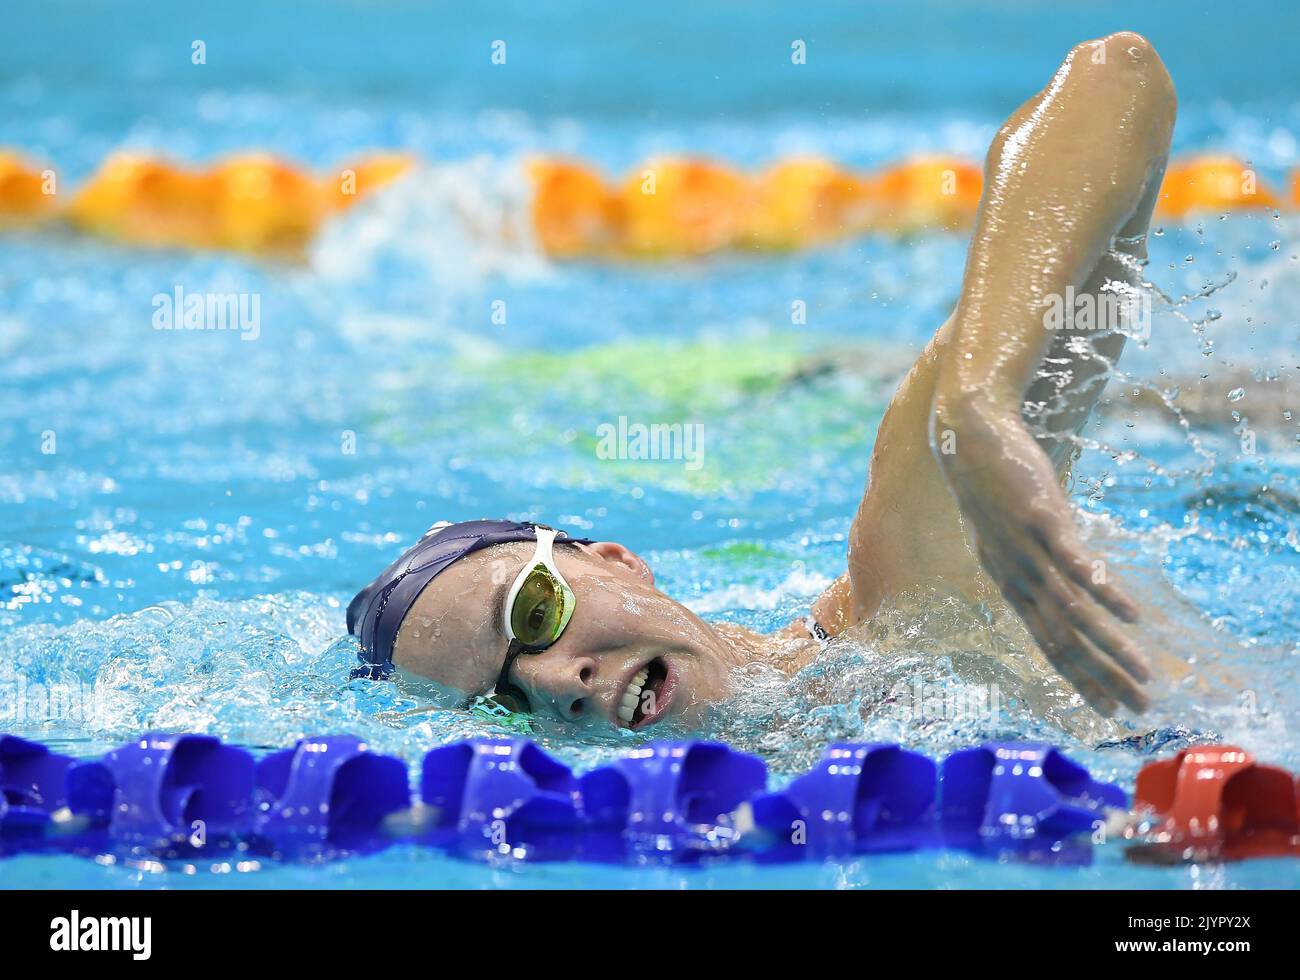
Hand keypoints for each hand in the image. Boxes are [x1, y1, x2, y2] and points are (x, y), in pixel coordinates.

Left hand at [933, 395, 1150, 714]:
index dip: (1078, 680)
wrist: (969, 437)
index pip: (1047, 645)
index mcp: (1011, 584)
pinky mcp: (1041, 519)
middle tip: (1137, 710)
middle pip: (1062, 641)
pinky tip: (1132, 616)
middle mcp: (1017, 577)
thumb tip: (1063, 580)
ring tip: (1144, 674)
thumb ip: (1036, 563)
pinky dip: (1104, 592)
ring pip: (1072, 612)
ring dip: (1111, 647)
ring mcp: (1027, 550)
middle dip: (1101, 679)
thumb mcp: (1011, 534)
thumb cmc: (993, 486)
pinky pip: (1075, 564)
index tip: (1108, 710)